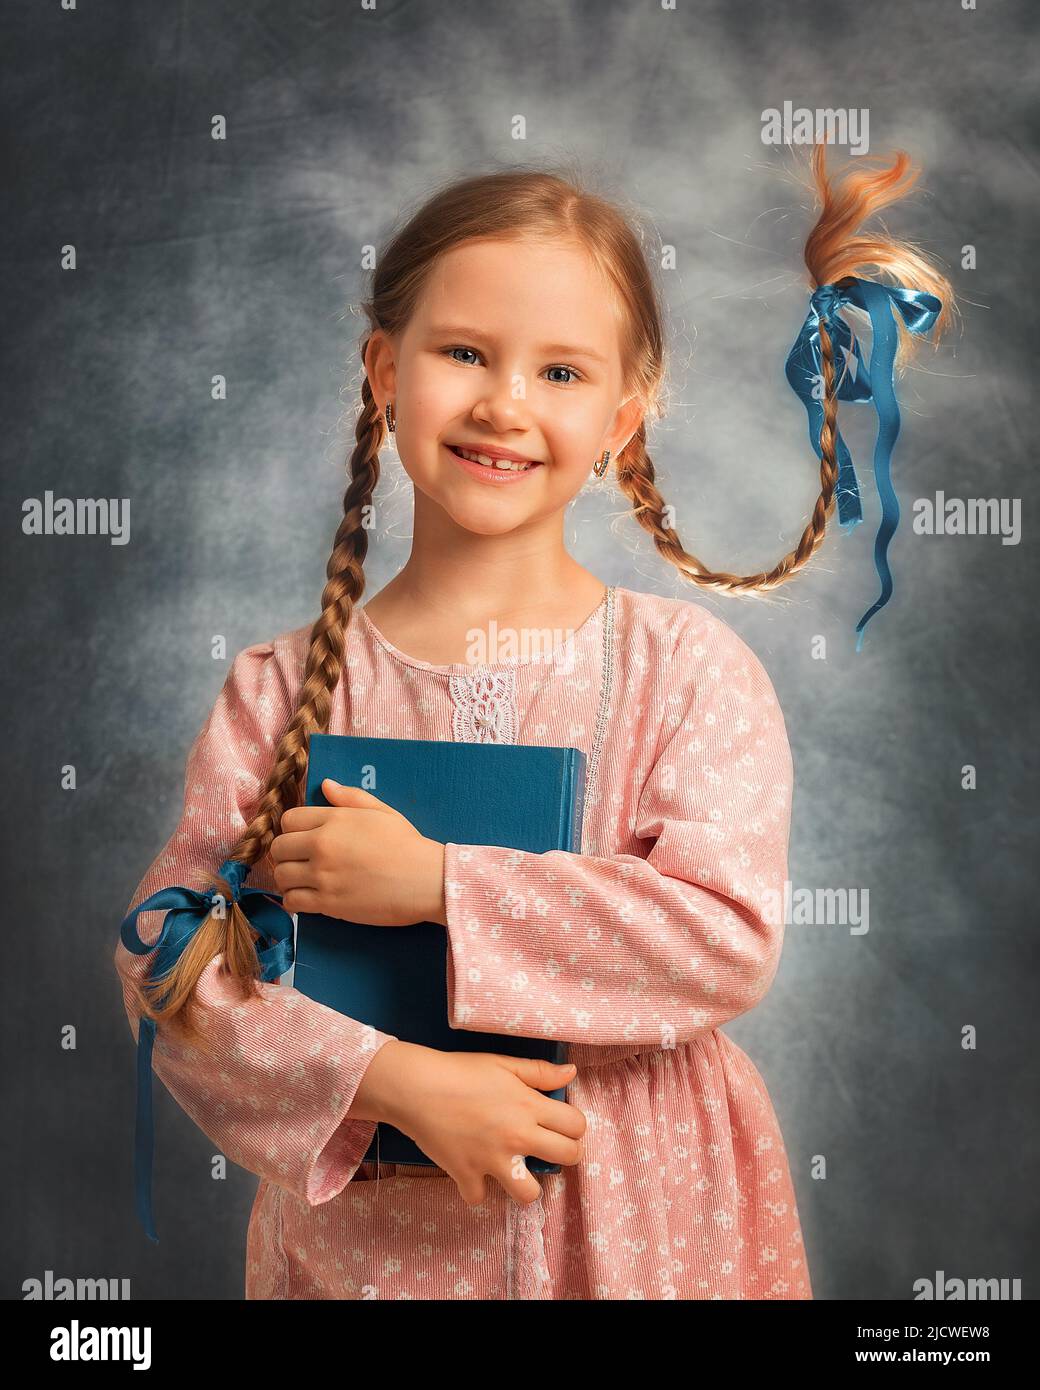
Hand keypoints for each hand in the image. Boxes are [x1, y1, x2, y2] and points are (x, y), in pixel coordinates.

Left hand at [270, 779, 446, 926]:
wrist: (425, 881)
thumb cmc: (407, 845)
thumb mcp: (381, 812)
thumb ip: (350, 797)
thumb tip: (326, 785)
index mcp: (334, 820)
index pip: (288, 819)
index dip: (293, 828)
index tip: (302, 838)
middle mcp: (322, 846)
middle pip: (278, 848)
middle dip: (285, 853)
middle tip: (299, 860)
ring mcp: (323, 876)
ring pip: (281, 876)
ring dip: (288, 878)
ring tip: (302, 879)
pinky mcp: (327, 904)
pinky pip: (292, 902)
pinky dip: (294, 900)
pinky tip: (307, 897)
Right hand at [351, 1040, 585, 1206]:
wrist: (416, 1088)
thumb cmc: (460, 1071)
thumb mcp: (503, 1064)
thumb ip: (540, 1071)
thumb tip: (571, 1074)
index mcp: (529, 1107)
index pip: (576, 1126)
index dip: (574, 1125)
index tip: (562, 1124)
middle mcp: (517, 1137)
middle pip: (567, 1158)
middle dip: (566, 1154)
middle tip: (549, 1148)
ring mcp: (492, 1161)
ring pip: (529, 1194)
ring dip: (525, 1184)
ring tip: (516, 1170)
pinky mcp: (467, 1176)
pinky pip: (481, 1198)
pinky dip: (477, 1189)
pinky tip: (474, 1172)